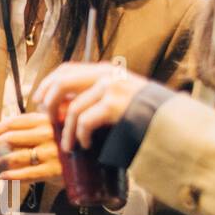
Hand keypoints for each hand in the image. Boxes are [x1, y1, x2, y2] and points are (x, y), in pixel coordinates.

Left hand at [0, 112, 61, 182]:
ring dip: (0, 160)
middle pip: (11, 138)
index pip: (14, 122)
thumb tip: (5, 129)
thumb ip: (35, 124)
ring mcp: (50, 153)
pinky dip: (12, 175)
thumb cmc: (68, 142)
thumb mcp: (55, 126)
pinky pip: (27, 173)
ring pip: (16, 156)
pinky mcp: (54, 170)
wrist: (93, 159)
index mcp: (45, 120)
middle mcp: (47, 134)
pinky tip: (3, 176)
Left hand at [33, 62, 147, 151]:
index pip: (67, 70)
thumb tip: (64, 103)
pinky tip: (84, 144)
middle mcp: (107, 75)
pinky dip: (80, 135)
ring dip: (66, 131)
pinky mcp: (115, 105)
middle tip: (48, 120)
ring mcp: (111, 88)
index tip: (39, 99)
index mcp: (106, 70)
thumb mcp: (120, 95)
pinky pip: (85, 121)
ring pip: (72, 108)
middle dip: (48, 103)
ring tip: (68, 145)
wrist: (175, 122)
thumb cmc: (148, 113)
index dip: (48, 84)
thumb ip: (96, 93)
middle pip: (62, 82)